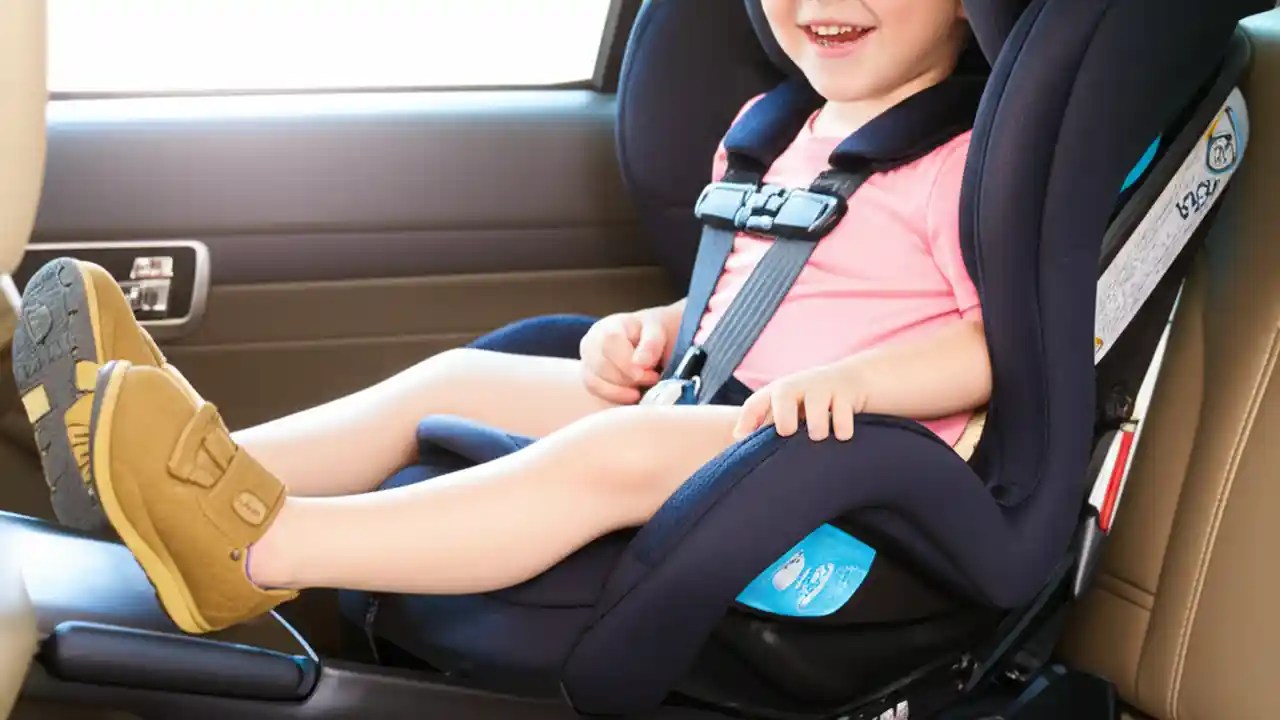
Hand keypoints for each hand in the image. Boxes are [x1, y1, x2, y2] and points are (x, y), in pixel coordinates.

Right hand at [579, 309, 669, 403]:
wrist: (642, 340)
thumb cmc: (649, 335)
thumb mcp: (657, 331)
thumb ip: (651, 344)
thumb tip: (641, 363)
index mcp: (609, 326)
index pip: (609, 342)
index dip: (626, 362)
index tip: (648, 373)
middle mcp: (591, 343)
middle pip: (601, 365)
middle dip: (628, 378)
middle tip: (653, 379)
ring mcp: (586, 362)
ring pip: (594, 382)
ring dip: (621, 391)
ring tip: (643, 388)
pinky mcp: (588, 379)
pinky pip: (594, 394)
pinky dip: (615, 399)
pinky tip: (633, 395)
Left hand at [732, 364, 867, 441]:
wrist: (855, 378)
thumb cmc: (813, 402)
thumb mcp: (790, 408)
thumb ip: (768, 423)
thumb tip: (739, 439)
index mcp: (780, 392)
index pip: (756, 402)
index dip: (747, 420)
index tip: (741, 439)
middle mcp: (799, 385)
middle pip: (783, 393)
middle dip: (784, 416)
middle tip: (787, 432)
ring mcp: (824, 386)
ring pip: (816, 403)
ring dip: (816, 425)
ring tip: (818, 436)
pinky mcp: (847, 392)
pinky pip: (843, 412)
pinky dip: (842, 428)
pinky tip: (843, 435)